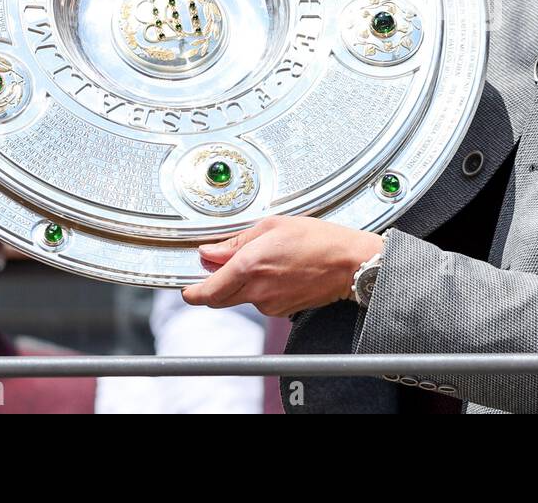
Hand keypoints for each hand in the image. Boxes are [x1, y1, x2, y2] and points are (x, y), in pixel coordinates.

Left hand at [181, 216, 384, 317]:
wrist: (350, 264)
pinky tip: (280, 271)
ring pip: (242, 298)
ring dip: (243, 283)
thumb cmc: (319, 240)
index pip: (207, 292)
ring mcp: (270, 304)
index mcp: (249, 266)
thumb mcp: (273, 227)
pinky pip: (262, 301)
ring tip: (267, 260)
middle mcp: (256, 290)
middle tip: (222, 265)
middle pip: (219, 299)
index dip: (192, 292)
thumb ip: (236, 242)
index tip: (186, 288)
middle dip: (215, 285)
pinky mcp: (282, 311)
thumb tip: (210, 252)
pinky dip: (263, 288)